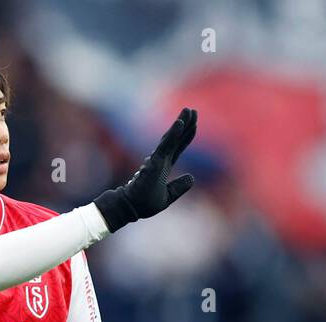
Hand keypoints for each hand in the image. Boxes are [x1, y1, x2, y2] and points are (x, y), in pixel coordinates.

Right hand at [93, 107, 197, 232]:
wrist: (131, 207)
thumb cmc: (144, 203)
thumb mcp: (167, 196)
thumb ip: (179, 187)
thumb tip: (192, 178)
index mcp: (164, 167)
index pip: (177, 148)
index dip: (186, 136)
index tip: (194, 124)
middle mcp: (161, 160)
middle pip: (175, 138)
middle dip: (185, 124)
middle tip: (193, 110)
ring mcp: (157, 159)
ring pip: (171, 138)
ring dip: (180, 123)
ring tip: (189, 110)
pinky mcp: (154, 161)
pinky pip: (166, 145)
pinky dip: (173, 134)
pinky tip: (180, 123)